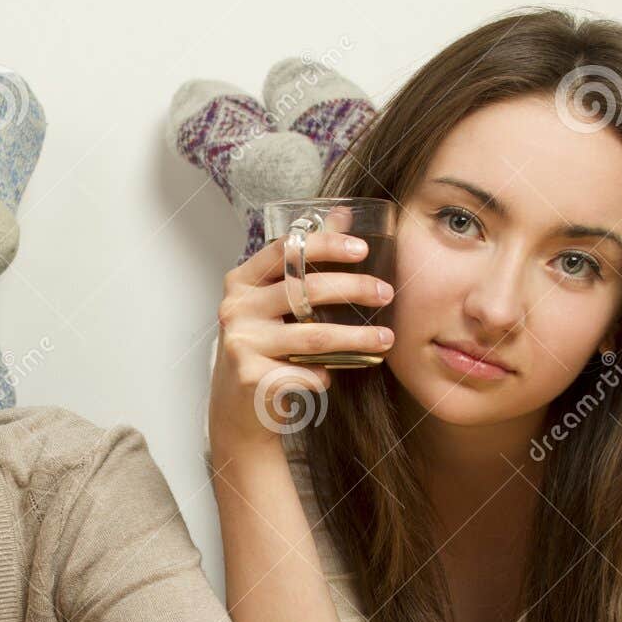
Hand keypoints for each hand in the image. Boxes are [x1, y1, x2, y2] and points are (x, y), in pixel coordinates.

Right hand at [208, 229, 393, 455]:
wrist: (236, 408)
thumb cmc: (263, 347)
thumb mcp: (274, 302)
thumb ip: (304, 260)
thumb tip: (342, 213)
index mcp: (241, 282)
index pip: (285, 250)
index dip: (326, 245)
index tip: (362, 249)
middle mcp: (236, 308)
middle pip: (306, 291)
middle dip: (355, 289)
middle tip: (386, 293)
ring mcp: (241, 343)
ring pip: (315, 336)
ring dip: (358, 338)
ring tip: (385, 340)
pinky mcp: (253, 378)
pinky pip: (307, 373)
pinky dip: (325, 375)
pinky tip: (330, 376)